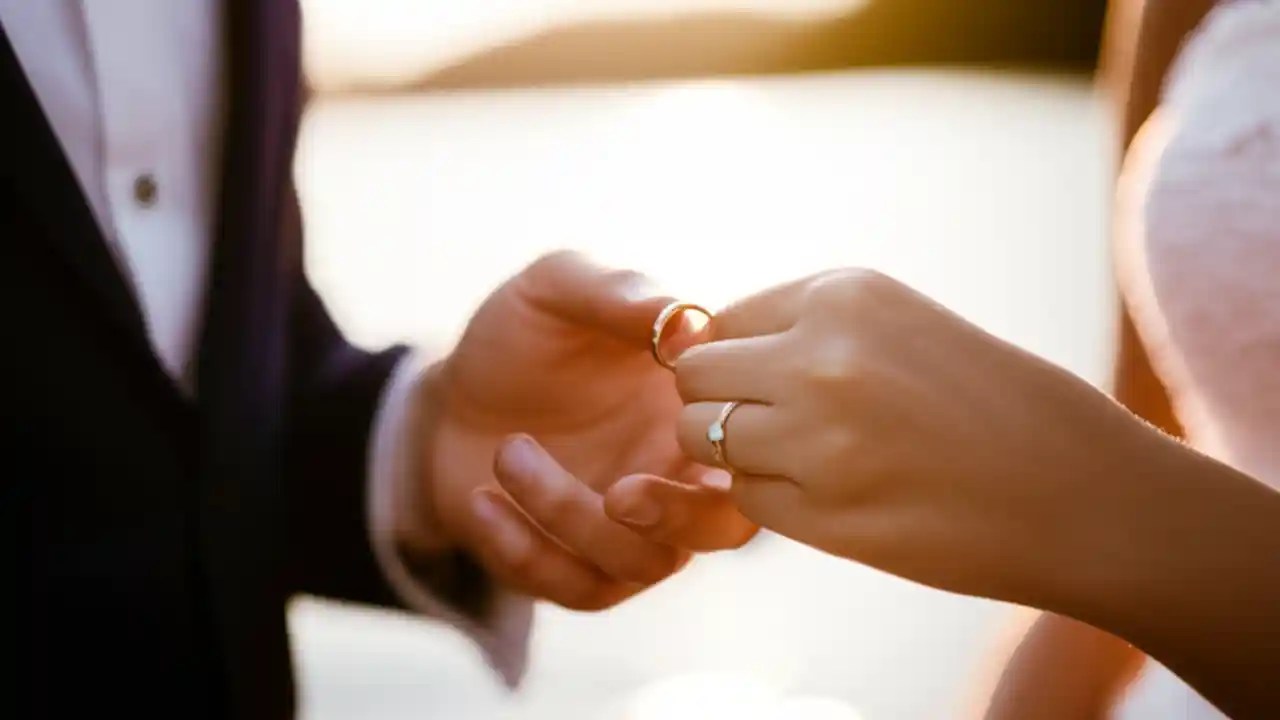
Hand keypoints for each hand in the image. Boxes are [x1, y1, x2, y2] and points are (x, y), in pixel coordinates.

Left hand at [408, 251, 755, 610]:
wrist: (453, 391)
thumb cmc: (523, 331)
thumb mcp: (557, 288)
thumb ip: (618, 294)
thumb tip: (687, 323)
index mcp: (695, 406)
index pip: (754, 441)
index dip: (733, 441)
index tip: (671, 410)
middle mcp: (679, 474)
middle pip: (724, 529)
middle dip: (677, 519)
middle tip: (618, 494)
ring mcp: (631, 528)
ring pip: (642, 563)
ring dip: (568, 514)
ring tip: (507, 449)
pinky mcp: (577, 567)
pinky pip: (576, 589)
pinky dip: (526, 550)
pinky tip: (482, 497)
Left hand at [669, 268, 1163, 606]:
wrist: (1083, 494)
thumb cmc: (994, 406)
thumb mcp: (901, 326)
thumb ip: (806, 329)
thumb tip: (696, 345)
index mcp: (845, 295)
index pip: (721, 320)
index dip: (735, 360)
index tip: (771, 384)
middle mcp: (820, 355)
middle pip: (693, 378)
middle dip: (717, 404)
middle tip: (774, 429)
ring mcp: (816, 436)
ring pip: (703, 438)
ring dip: (738, 455)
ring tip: (809, 462)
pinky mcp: (822, 512)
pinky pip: (744, 497)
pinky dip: (771, 500)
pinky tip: (836, 498)